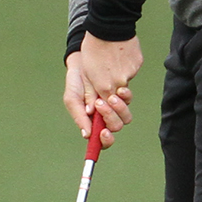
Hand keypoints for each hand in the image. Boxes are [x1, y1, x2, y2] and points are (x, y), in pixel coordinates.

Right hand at [64, 33, 140, 148]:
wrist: (83, 61)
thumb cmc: (75, 82)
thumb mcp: (72, 98)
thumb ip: (79, 116)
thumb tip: (87, 135)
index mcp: (92, 122)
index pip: (102, 140)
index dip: (105, 141)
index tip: (103, 133)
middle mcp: (105, 116)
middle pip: (115, 127)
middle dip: (110, 117)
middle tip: (100, 103)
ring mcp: (115, 106)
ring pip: (126, 117)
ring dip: (119, 108)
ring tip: (110, 96)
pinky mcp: (122, 94)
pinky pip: (128, 100)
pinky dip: (125, 96)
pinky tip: (118, 88)